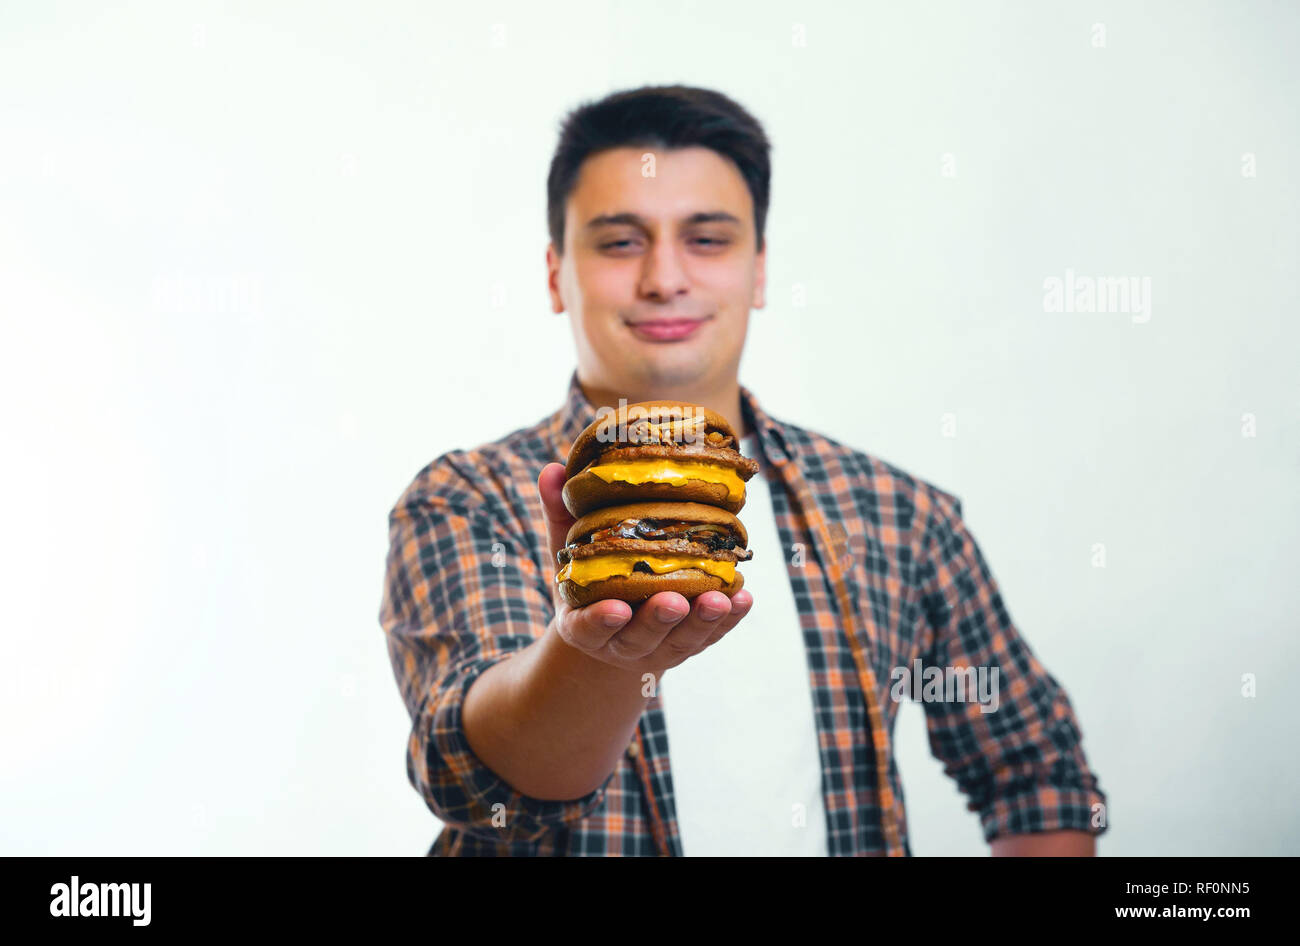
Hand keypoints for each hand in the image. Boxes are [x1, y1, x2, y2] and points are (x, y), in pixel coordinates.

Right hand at [538, 462, 752, 676]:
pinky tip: (743, 597)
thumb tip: (550, 469)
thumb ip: (559, 516)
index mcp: (583, 626)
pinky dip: (730, 619)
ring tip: (720, 598)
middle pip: (641, 637)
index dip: (601, 621)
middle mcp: (621, 644)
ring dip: (703, 621)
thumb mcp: (567, 553)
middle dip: (659, 619)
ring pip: (682, 640)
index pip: (589, 628)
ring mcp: (659, 648)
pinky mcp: (691, 645)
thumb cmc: (591, 578)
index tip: (616, 609)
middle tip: (675, 602)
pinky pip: (713, 635)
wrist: (615, 625)